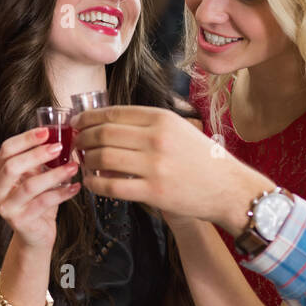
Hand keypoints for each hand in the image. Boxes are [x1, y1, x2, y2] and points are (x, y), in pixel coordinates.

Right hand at [0, 127, 79, 248]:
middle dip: (37, 154)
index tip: (46, 131)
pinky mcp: (19, 221)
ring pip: (30, 186)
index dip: (26, 139)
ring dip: (54, 174)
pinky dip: (62, 193)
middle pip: (12, 166)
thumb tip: (63, 138)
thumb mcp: (36, 177)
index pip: (6, 150)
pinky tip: (75, 187)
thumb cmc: (36, 202)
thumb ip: (42, 160)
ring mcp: (5, 207)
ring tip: (73, 167)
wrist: (36, 235)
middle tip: (59, 147)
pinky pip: (43, 203)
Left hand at [72, 106, 271, 234]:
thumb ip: (147, 124)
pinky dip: (95, 184)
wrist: (229, 189)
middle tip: (76, 144)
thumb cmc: (202, 159)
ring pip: (103, 158)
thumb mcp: (178, 129)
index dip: (88, 118)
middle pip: (103, 133)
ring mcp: (155, 166)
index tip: (77, 123)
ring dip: (86, 160)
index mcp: (162, 118)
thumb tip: (107, 122)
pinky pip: (111, 187)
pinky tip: (92, 182)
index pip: (113, 113)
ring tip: (84, 163)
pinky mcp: (154, 191)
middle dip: (82, 138)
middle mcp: (157, 138)